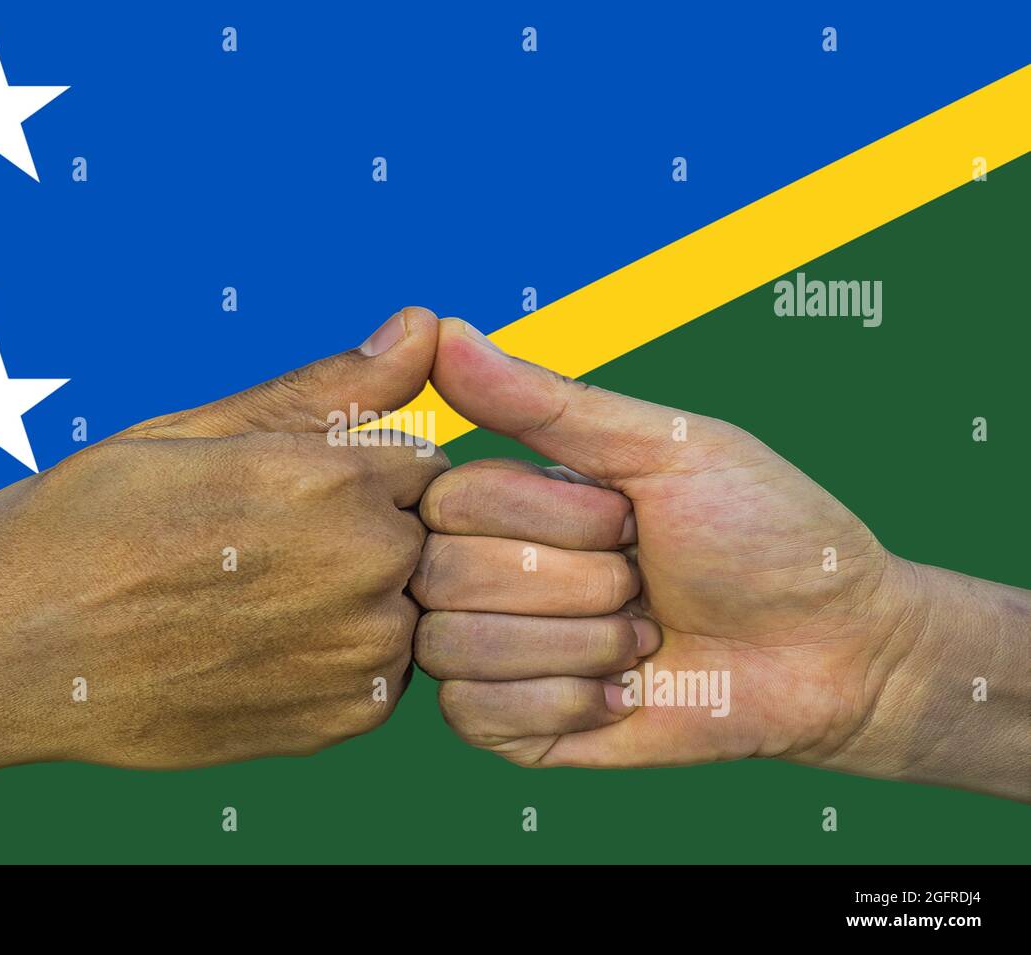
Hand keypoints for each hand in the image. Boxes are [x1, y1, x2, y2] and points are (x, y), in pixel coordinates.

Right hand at [0, 306, 448, 858]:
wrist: (6, 654)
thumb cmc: (86, 524)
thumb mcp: (200, 431)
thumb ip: (330, 386)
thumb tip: (426, 324)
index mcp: (333, 480)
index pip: (423, 459)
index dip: (362, 472)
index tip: (300, 493)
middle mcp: (365, 569)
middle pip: (421, 533)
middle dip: (366, 532)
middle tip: (264, 551)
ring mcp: (357, 656)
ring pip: (406, 606)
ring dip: (357, 600)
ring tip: (254, 603)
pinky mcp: (340, 721)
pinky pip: (381, 676)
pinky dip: (340, 661)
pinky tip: (261, 650)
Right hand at [411, 319, 1029, 798]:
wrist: (834, 653)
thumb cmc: (763, 534)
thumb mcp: (665, 447)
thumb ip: (546, 402)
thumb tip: (442, 330)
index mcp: (514, 502)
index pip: (448, 499)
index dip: (545, 517)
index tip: (628, 520)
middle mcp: (491, 571)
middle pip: (444, 574)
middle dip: (572, 584)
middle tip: (643, 583)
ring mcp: (496, 653)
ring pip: (452, 647)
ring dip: (574, 646)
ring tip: (640, 638)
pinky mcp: (513, 729)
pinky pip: (473, 714)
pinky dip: (561, 703)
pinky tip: (620, 693)